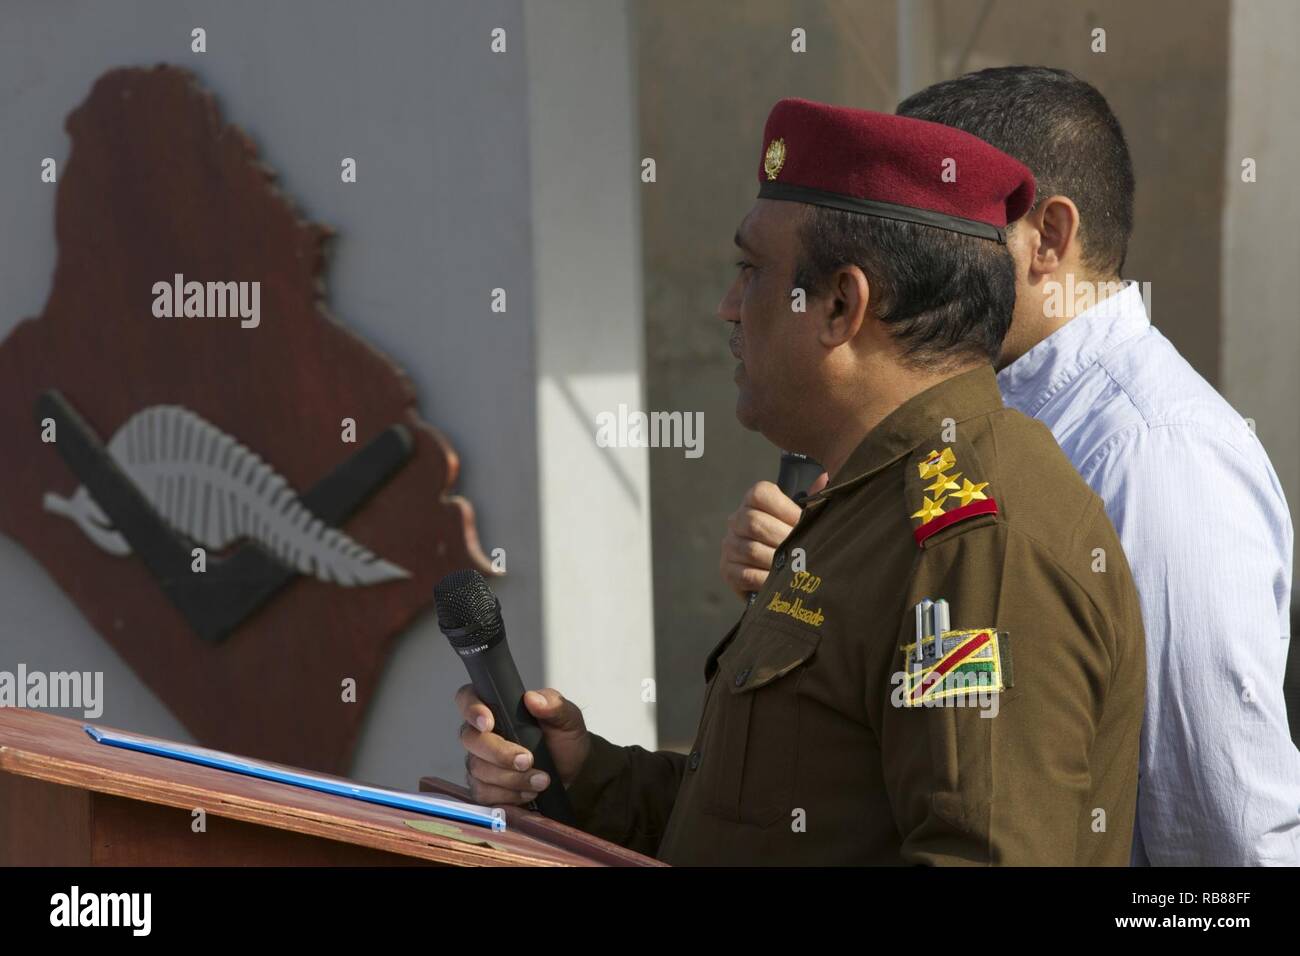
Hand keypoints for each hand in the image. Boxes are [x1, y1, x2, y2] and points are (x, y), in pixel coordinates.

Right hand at [455, 685, 591, 806]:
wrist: (572, 772)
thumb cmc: (563, 740)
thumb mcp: (568, 718)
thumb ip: (554, 705)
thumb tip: (533, 698)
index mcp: (497, 707)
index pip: (468, 698)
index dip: (472, 709)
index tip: (489, 724)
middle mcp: (481, 733)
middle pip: (471, 740)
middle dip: (499, 753)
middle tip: (527, 760)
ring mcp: (479, 761)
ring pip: (479, 770)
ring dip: (511, 778)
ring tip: (541, 780)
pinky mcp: (483, 787)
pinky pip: (484, 794)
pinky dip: (509, 796)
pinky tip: (529, 792)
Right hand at [719, 474, 827, 598]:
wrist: (783, 570)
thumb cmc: (798, 537)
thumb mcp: (805, 515)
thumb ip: (814, 498)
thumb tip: (823, 479)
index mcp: (753, 500)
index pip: (760, 494)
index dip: (785, 509)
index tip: (803, 522)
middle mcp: (736, 520)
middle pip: (755, 523)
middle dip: (784, 539)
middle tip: (803, 551)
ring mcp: (730, 545)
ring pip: (752, 550)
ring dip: (778, 562)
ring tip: (796, 568)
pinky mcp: (727, 570)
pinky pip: (746, 575)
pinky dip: (767, 579)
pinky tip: (780, 582)